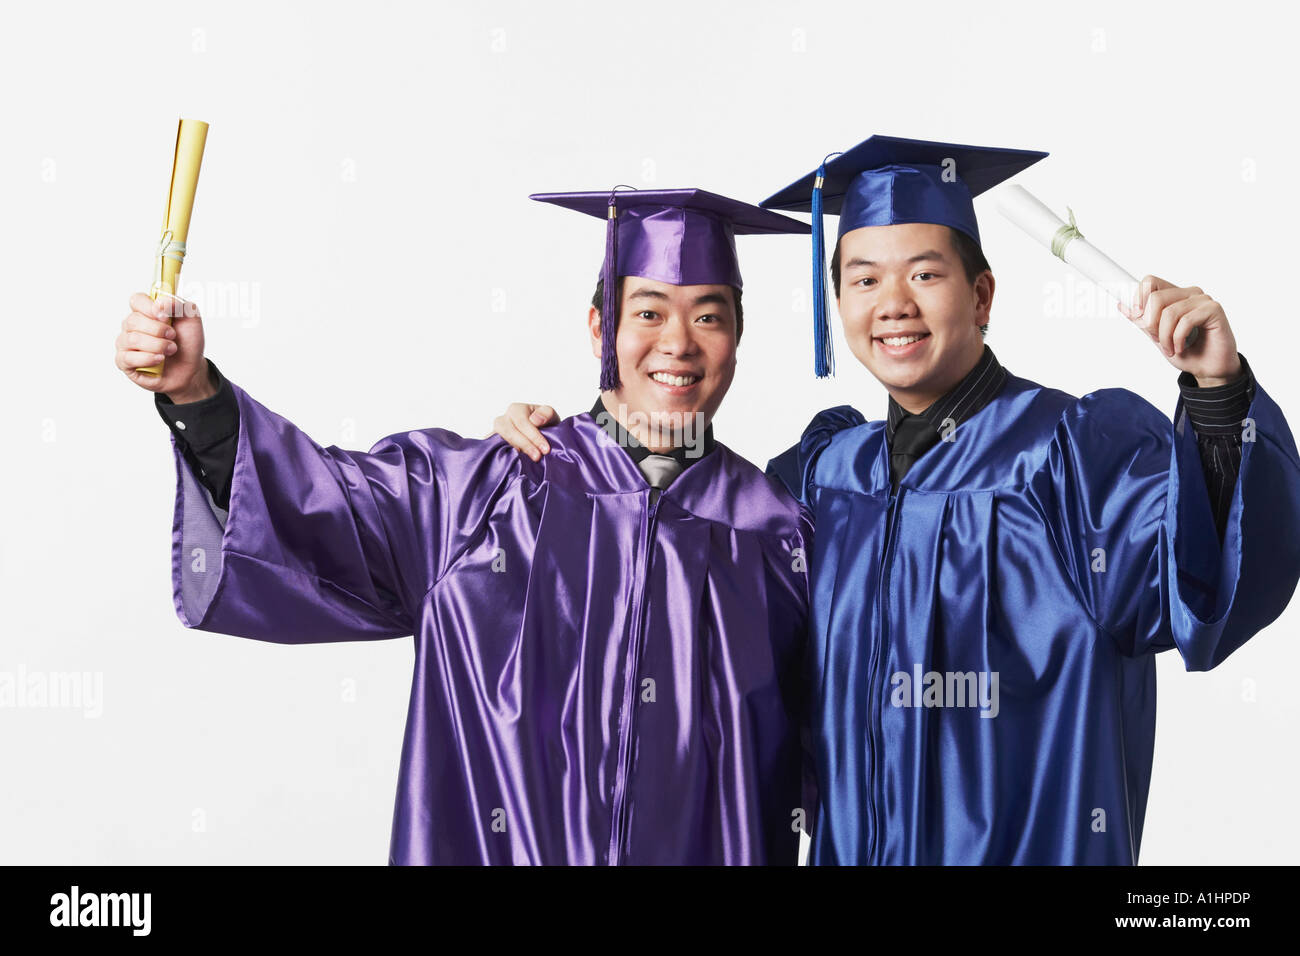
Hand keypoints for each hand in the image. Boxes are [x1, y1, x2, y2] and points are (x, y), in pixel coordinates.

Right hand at [116, 292, 212, 399]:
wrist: (191, 368)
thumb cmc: (188, 343)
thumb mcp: (192, 319)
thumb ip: (179, 305)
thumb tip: (160, 302)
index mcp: (146, 312)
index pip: (136, 300)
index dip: (149, 307)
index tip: (165, 317)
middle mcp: (132, 326)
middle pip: (133, 320)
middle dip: (158, 330)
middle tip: (173, 336)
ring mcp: (126, 344)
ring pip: (132, 339)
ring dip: (157, 345)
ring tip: (171, 350)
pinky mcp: (124, 362)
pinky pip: (128, 358)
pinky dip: (148, 359)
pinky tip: (159, 360)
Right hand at [490, 403, 559, 460]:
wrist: (540, 435)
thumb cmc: (544, 424)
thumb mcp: (550, 416)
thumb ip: (546, 413)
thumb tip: (535, 420)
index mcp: (516, 410)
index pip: (522, 422)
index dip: (534, 436)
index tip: (545, 449)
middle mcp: (503, 419)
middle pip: (509, 431)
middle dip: (525, 445)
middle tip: (537, 457)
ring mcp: (496, 433)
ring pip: (498, 440)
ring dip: (513, 450)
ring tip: (526, 460)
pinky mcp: (493, 444)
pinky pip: (493, 448)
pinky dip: (502, 454)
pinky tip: (514, 461)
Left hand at [1118, 275, 1240, 384]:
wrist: (1208, 369)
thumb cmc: (1187, 352)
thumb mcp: (1157, 336)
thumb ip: (1142, 321)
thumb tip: (1122, 305)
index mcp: (1175, 295)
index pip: (1150, 282)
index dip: (1139, 300)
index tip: (1140, 322)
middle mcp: (1189, 293)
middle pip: (1156, 298)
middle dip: (1150, 325)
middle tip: (1159, 341)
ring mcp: (1202, 300)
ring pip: (1169, 312)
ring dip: (1165, 337)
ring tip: (1170, 349)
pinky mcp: (1214, 309)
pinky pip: (1185, 320)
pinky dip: (1177, 339)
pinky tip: (1180, 348)